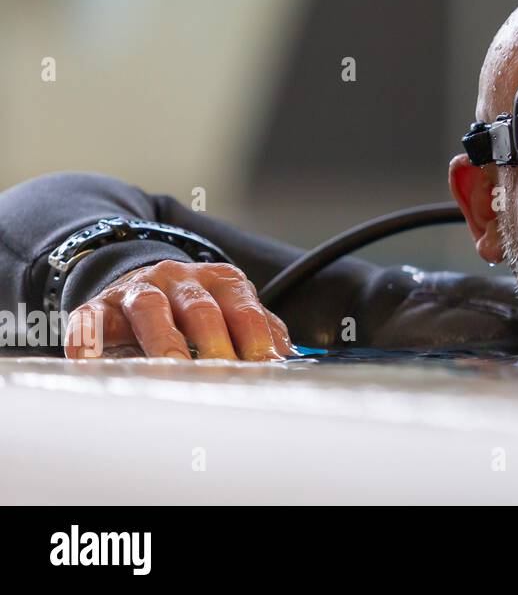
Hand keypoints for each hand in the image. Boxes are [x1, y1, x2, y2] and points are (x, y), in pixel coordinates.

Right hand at [63, 260, 291, 360]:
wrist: (139, 281)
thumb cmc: (195, 308)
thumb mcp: (232, 310)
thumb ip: (262, 331)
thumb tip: (291, 360)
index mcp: (221, 281)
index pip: (244, 308)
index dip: (256, 338)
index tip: (265, 367)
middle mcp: (180, 279)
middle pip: (201, 309)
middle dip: (213, 342)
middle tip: (223, 373)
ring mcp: (138, 289)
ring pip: (151, 309)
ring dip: (163, 340)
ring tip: (172, 368)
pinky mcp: (98, 306)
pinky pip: (90, 322)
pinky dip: (89, 342)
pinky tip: (93, 364)